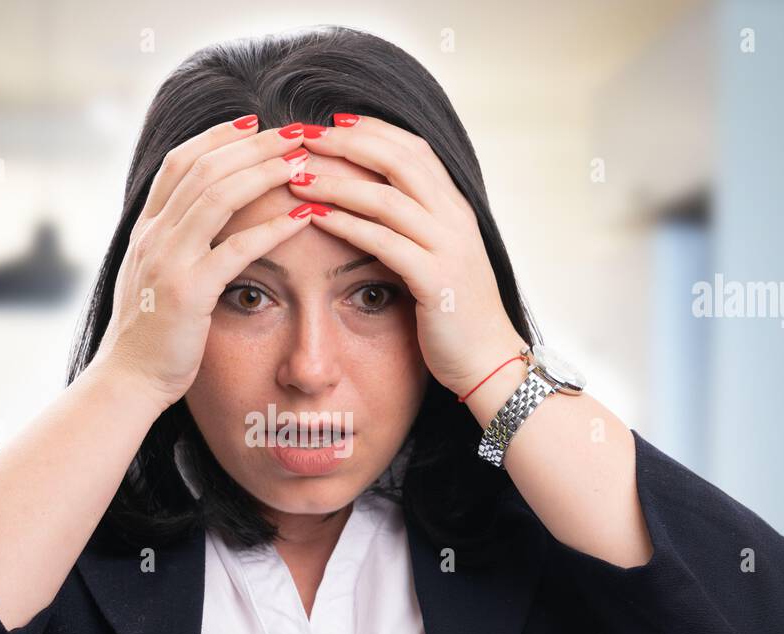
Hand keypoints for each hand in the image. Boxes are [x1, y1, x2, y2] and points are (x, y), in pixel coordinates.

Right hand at [94, 116, 316, 408]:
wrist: (128, 381)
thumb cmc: (151, 336)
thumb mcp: (154, 278)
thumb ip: (173, 245)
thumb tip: (200, 222)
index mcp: (146, 229)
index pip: (180, 163)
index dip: (218, 137)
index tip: (254, 123)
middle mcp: (154, 236)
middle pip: (204, 168)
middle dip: (252, 145)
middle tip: (294, 131)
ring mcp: (168, 261)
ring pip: (219, 196)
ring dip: (265, 173)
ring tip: (303, 162)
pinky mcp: (189, 292)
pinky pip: (236, 249)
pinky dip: (271, 228)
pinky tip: (302, 218)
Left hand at [288, 114, 527, 396]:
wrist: (488, 361)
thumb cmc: (453, 314)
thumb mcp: (437, 257)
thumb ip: (413, 226)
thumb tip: (372, 201)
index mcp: (454, 207)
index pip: (413, 149)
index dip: (372, 130)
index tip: (331, 123)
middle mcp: (454, 218)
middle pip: (398, 161)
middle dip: (347, 144)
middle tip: (303, 137)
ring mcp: (448, 247)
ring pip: (387, 198)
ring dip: (336, 183)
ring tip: (296, 177)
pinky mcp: (435, 280)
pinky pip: (384, 242)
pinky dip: (347, 225)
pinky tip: (314, 218)